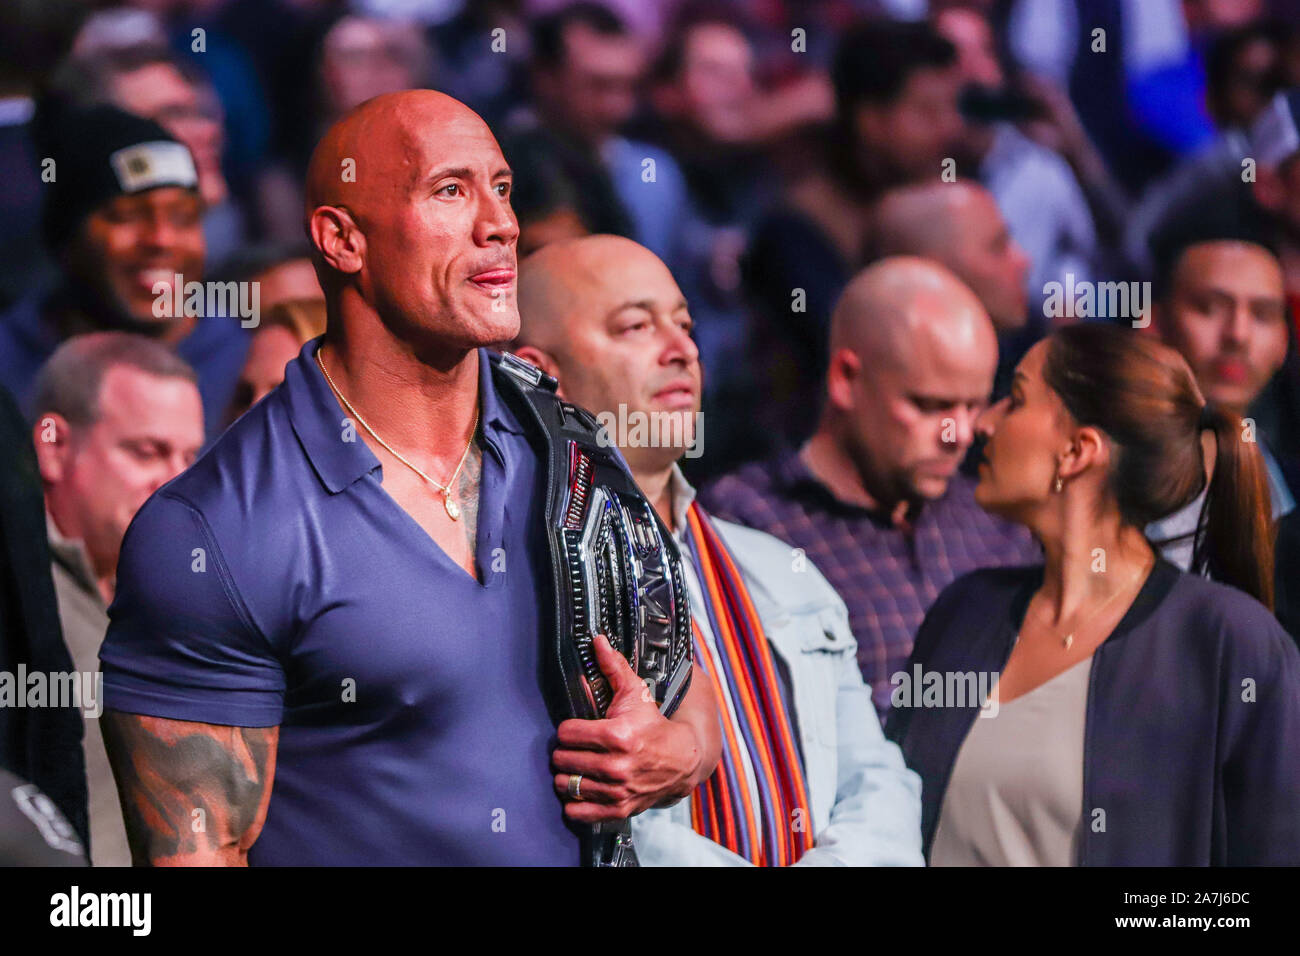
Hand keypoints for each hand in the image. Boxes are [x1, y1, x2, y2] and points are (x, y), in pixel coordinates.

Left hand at [552, 634, 702, 823]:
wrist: (682, 759)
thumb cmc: (654, 723)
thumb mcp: (636, 693)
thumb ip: (613, 667)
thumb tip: (597, 641)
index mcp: (616, 735)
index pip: (566, 734)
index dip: (569, 729)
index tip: (576, 729)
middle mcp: (615, 765)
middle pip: (563, 759)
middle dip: (566, 752)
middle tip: (576, 748)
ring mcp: (616, 790)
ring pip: (567, 785)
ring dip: (568, 776)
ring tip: (577, 767)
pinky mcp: (618, 808)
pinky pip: (579, 811)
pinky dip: (574, 803)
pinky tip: (581, 790)